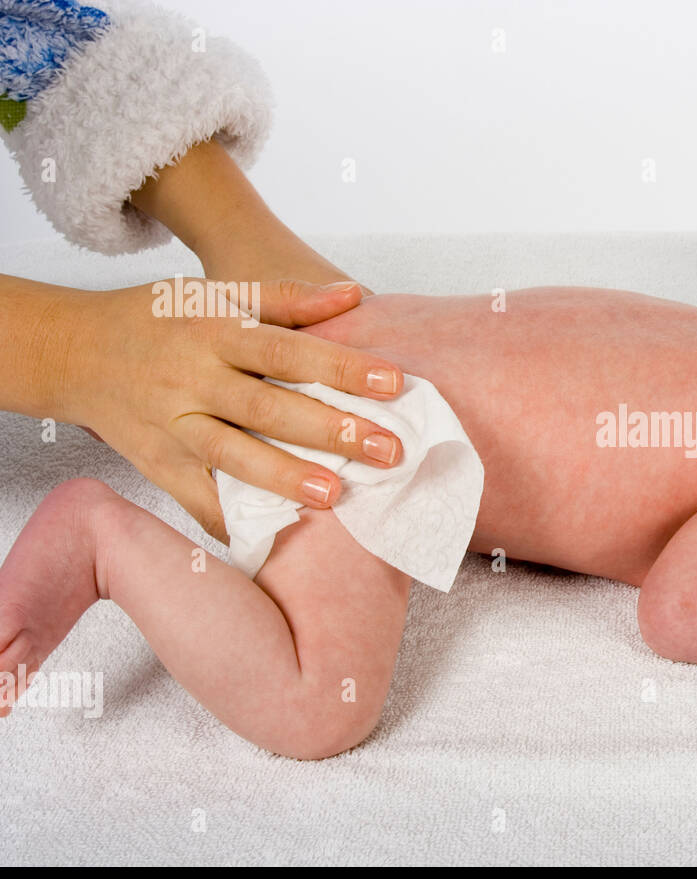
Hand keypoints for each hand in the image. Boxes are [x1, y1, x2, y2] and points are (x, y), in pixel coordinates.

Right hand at [55, 278, 406, 541]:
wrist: (73, 352)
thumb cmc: (158, 319)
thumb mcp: (215, 293)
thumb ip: (286, 299)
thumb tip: (353, 294)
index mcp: (213, 331)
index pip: (287, 351)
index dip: (341, 367)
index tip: (394, 382)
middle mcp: (192, 380)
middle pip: (266, 408)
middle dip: (330, 431)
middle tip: (388, 450)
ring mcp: (171, 427)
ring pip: (230, 455)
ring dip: (283, 478)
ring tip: (333, 496)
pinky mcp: (156, 465)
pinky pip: (196, 498)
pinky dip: (231, 521)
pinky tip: (274, 537)